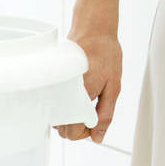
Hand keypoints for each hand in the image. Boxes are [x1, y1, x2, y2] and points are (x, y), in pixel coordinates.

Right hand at [56, 20, 121, 143]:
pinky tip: (76, 92)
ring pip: (57, 119)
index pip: (72, 132)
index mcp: (78, 98)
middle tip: (92, 109)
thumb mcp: (114, 87)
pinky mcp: (51, 85)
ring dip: (70, 116)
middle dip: (78, 125)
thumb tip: (98, 136)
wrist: (92, 29)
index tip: (95, 121)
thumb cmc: (104, 52)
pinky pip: (54, 105)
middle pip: (63, 129)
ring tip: (85, 97)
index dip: (86, 132)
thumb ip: (106, 114)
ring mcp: (53, 90)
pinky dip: (64, 105)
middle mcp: (61, 96)